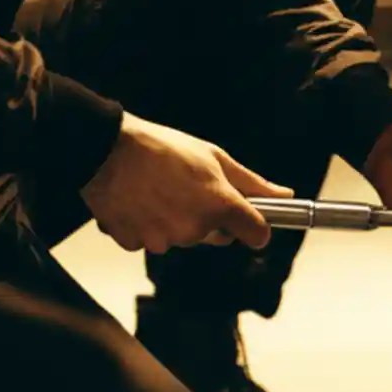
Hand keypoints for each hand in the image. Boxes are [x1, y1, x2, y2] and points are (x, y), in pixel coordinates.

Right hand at [81, 112, 293, 253]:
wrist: (105, 149)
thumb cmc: (162, 148)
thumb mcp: (215, 158)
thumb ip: (252, 183)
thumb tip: (285, 195)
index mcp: (219, 206)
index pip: (257, 235)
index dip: (255, 227)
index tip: (248, 219)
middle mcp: (195, 229)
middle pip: (217, 237)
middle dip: (210, 219)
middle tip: (190, 189)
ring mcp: (164, 239)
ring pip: (183, 239)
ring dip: (177, 222)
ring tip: (161, 190)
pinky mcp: (135, 243)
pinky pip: (151, 241)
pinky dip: (148, 226)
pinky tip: (140, 201)